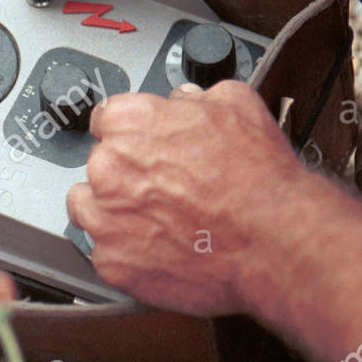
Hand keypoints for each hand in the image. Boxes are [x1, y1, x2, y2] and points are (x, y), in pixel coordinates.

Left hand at [66, 81, 308, 315]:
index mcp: (130, 123)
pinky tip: (157, 248)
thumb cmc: (258, 179)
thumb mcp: (236, 105)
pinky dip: (126, 253)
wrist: (273, 241)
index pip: (106, 118)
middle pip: (99, 164)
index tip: (140, 144)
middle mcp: (109, 168)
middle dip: (126, 173)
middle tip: (162, 187)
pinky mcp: (113, 264)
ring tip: (153, 219)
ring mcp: (106, 219)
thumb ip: (195, 97)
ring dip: (113, 212)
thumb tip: (186, 101)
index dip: (130, 132)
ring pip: (88, 209)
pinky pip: (105, 254)